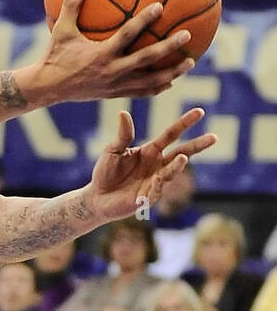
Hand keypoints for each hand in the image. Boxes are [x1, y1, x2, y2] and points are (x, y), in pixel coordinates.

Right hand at [39, 0, 195, 102]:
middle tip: (187, 36)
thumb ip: (72, 5)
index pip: (127, 35)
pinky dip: (156, 87)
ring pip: (149, 81)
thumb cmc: (54, 56)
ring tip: (190, 62)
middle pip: (146, 60)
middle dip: (168, 48)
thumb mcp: (61, 30)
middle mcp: (111, 71)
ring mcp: (114, 85)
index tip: (160, 7)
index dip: (144, 21)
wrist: (47, 88)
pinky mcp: (114, 94)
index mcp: (100, 54)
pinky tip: (170, 82)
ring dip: (171, 73)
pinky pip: (140, 92)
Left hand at [85, 108, 216, 223]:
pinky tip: (158, 178)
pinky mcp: (148, 198)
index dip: (185, 123)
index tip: (200, 112)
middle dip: (197, 146)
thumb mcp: (113, 150)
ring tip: (183, 158)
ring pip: (171, 172)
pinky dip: (158, 184)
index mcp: (151, 150)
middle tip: (214, 137)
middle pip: (182, 153)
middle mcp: (157, 165)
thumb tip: (124, 113)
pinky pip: (156, 190)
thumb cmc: (105, 172)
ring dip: (177, 166)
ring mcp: (155, 182)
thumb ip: (123, 135)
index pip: (172, 134)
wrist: (96, 197)